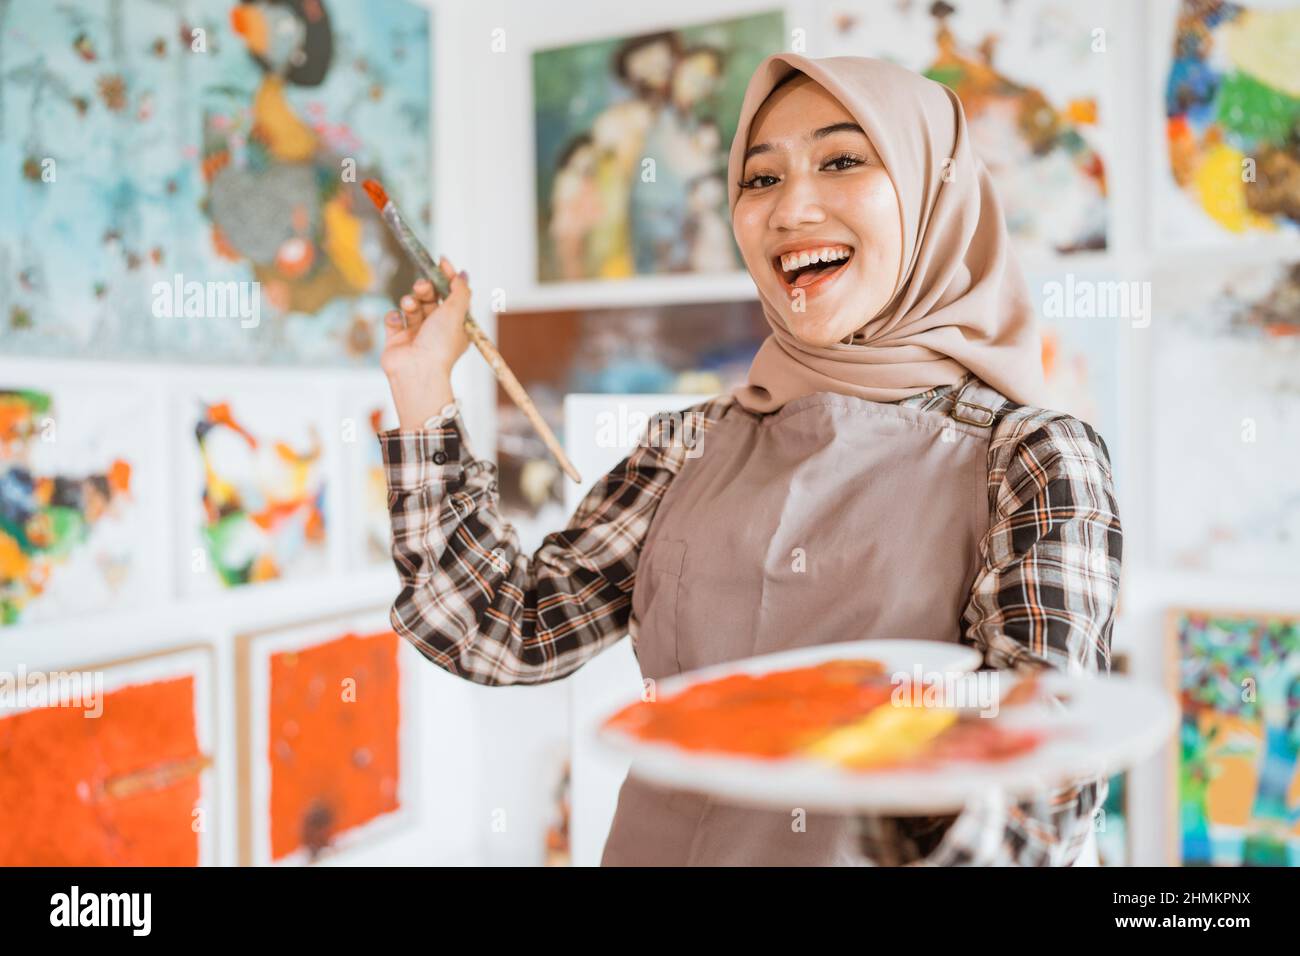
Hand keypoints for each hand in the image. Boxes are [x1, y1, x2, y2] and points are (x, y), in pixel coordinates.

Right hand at [380, 257, 471, 428]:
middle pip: (429, 298)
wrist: (417, 372)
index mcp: (455, 325)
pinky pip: (393, 318)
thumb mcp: (457, 313)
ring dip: (410, 302)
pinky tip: (397, 322)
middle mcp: (436, 329)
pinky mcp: (396, 339)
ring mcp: (415, 334)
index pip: (452, 295)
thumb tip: (463, 274)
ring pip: (410, 306)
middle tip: (423, 287)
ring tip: (410, 307)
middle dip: (425, 289)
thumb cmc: (440, 345)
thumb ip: (460, 291)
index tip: (441, 262)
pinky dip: (394, 317)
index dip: (447, 278)